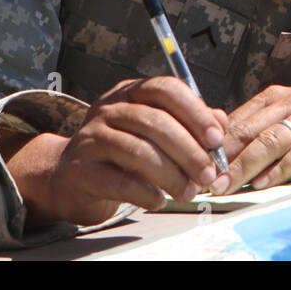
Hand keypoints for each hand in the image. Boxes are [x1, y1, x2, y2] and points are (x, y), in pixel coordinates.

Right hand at [8, 77, 229, 227]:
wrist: (69, 177)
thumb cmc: (121, 151)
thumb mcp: (153, 130)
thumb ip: (187, 123)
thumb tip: (221, 121)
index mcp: (130, 92)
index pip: (165, 89)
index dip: (195, 111)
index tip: (216, 138)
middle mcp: (108, 108)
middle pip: (155, 122)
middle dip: (189, 151)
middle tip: (209, 174)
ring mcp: (91, 137)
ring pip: (138, 151)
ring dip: (171, 175)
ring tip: (188, 192)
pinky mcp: (81, 170)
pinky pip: (119, 180)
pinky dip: (145, 193)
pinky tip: (160, 200)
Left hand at [211, 85, 290, 193]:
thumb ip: (261, 127)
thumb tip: (223, 149)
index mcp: (276, 96)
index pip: (237, 119)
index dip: (214, 143)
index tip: (197, 163)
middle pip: (249, 130)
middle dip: (223, 157)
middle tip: (205, 178)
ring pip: (270, 140)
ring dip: (245, 164)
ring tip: (227, 183)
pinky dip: (279, 168)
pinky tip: (264, 181)